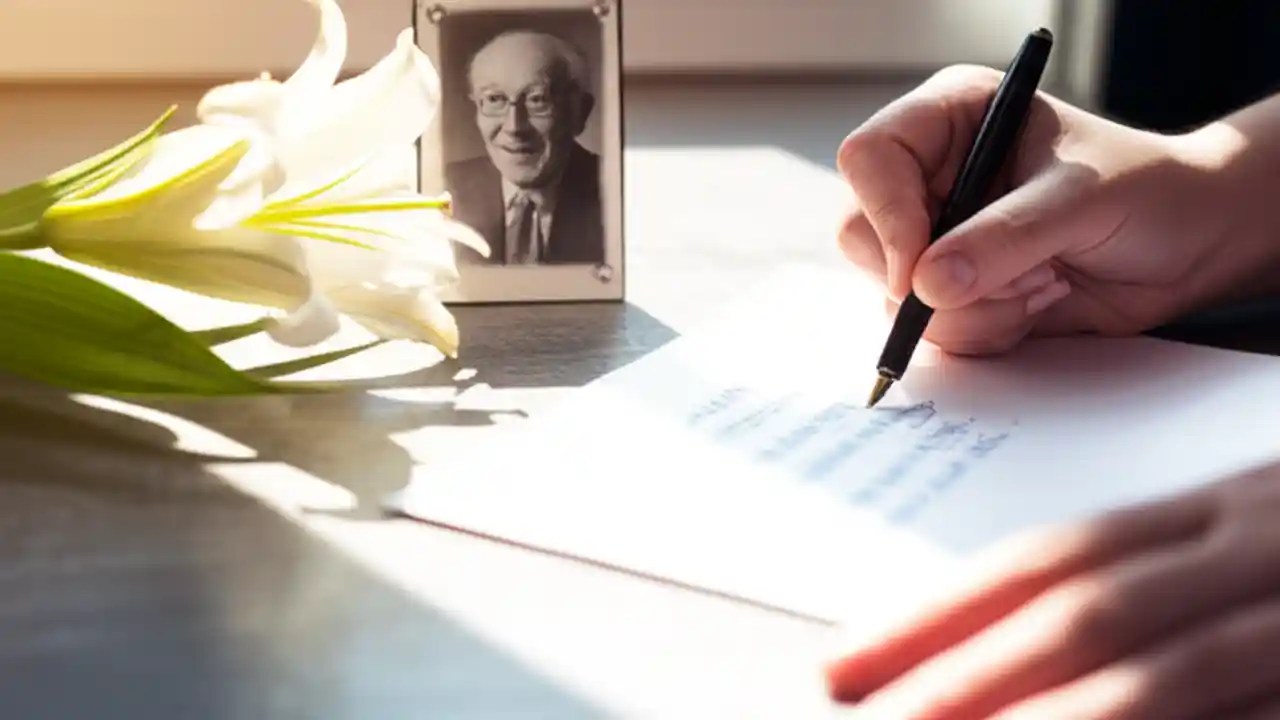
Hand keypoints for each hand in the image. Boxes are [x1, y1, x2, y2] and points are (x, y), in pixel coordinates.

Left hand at [824, 462, 1279, 718]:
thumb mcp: (1244, 533)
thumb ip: (1144, 572)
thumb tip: (997, 639)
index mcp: (1208, 507)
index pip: (1044, 557)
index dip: (936, 614)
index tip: (845, 664)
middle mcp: (1248, 552)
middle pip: (1082, 611)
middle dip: (966, 675)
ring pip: (1160, 676)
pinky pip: (1246, 718)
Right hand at [836, 65, 1279, 355]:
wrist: (1192, 245)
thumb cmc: (1148, 190)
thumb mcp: (1080, 200)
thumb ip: (1004, 238)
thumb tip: (926, 285)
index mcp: (949, 121)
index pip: (870, 159)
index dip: (886, 215)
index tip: (923, 266)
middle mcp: (931, 178)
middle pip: (863, 234)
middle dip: (931, 275)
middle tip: (1009, 275)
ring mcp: (939, 239)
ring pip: (896, 294)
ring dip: (974, 307)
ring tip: (1045, 280)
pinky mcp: (957, 292)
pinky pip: (935, 330)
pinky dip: (988, 330)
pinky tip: (1040, 300)